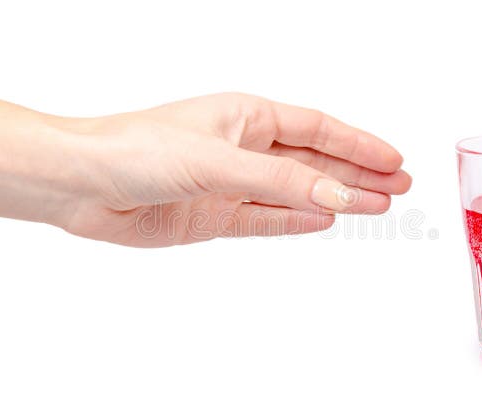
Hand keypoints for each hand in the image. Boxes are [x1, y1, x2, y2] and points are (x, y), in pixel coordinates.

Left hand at [59, 93, 410, 246]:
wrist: (82, 184)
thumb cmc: (136, 149)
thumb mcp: (218, 161)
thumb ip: (280, 182)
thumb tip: (339, 195)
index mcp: (245, 117)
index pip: (317, 129)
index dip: (358, 144)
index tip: (393, 160)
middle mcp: (241, 148)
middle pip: (315, 160)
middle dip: (357, 173)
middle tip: (399, 187)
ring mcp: (230, 184)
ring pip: (297, 192)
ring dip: (336, 198)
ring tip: (377, 206)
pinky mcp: (213, 216)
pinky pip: (268, 218)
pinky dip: (299, 220)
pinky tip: (326, 219)